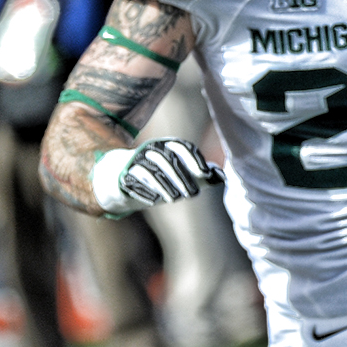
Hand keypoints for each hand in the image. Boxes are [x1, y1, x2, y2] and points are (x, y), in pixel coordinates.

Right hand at [90, 138, 223, 216]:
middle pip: (168, 161)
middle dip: (181, 177)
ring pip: (150, 171)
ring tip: (175, 199)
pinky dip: (145, 191)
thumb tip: (222, 176)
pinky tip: (154, 201)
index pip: (183, 147)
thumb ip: (202, 174)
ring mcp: (136, 161)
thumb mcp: (183, 173)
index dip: (194, 159)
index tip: (205, 174)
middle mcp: (152, 150)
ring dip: (163, 186)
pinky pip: (133, 181)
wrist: (126, 178)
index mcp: (168, 145)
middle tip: (193, 194)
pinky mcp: (124, 175)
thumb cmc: (162, 176)